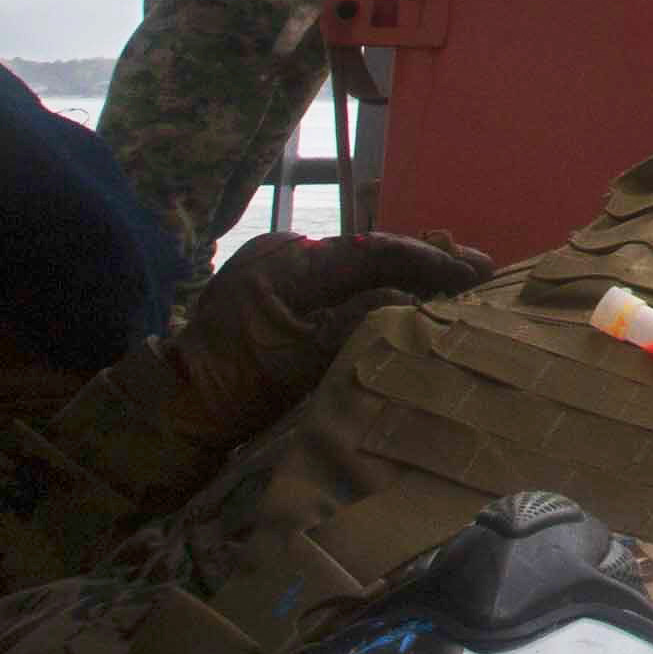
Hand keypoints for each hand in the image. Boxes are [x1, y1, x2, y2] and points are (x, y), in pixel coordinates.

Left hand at [162, 228, 489, 453]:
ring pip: (350, 260)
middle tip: (478, 269)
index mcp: (290, 267)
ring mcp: (273, 259)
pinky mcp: (269, 278)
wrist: (174, 404)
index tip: (474, 274)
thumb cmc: (238, 392)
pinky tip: (399, 291)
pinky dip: (367, 282)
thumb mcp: (304, 365)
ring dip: (398, 271)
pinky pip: (330, 274)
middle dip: (422, 260)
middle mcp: (283, 250)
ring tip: (451, 278)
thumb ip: (361, 325)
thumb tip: (419, 302)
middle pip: (367, 249)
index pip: (374, 252)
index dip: (429, 262)